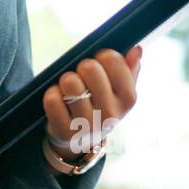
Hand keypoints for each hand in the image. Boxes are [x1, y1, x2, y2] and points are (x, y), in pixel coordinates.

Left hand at [42, 45, 141, 159]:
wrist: (81, 140)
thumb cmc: (100, 105)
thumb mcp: (118, 91)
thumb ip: (129, 69)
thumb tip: (136, 49)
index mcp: (127, 99)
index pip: (112, 59)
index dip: (101, 56)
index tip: (99, 65)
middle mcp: (110, 114)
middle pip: (89, 68)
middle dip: (81, 67)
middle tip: (82, 77)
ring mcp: (87, 124)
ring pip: (70, 82)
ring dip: (65, 80)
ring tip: (70, 89)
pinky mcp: (65, 131)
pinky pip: (52, 99)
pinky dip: (52, 94)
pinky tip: (59, 100)